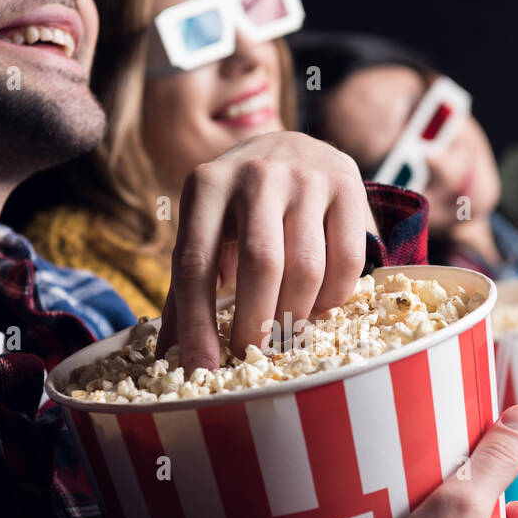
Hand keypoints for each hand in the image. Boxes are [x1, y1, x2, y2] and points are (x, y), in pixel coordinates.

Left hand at [157, 132, 375, 370]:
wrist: (293, 149)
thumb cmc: (241, 209)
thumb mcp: (206, 231)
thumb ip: (187, 289)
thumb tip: (168, 357)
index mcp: (206, 185)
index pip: (196, 263)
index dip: (198, 323)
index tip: (203, 369)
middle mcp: (256, 174)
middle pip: (261, 264)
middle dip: (256, 323)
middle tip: (253, 354)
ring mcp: (307, 176)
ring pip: (306, 267)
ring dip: (296, 314)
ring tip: (286, 332)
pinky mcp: (349, 185)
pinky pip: (347, 260)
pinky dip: (332, 297)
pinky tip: (317, 305)